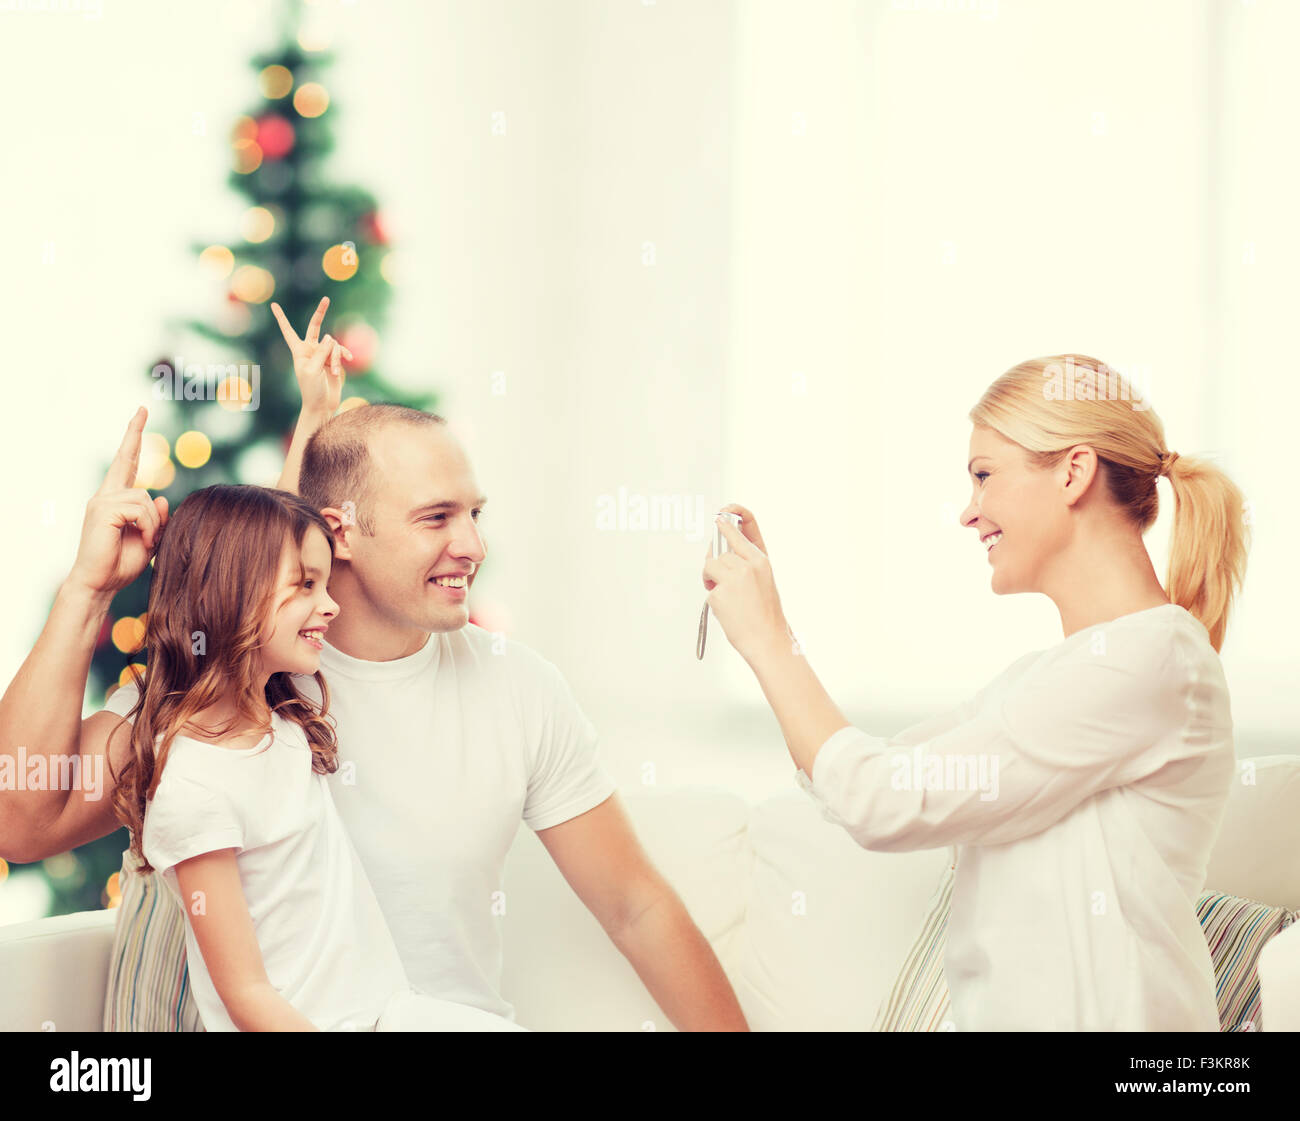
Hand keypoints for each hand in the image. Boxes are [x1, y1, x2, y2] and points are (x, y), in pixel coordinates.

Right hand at [67, 407, 170, 595]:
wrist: (99, 584)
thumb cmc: (122, 565)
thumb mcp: (151, 539)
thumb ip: (158, 519)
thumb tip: (164, 497)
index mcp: (116, 500)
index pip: (127, 464)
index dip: (133, 441)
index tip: (140, 416)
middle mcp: (106, 495)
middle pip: (124, 459)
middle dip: (134, 433)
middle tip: (143, 408)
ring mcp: (101, 500)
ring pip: (146, 498)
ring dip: (155, 523)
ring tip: (149, 541)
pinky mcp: (102, 510)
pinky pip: (141, 508)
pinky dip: (150, 525)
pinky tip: (145, 539)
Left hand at [270, 297, 352, 417]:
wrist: (322, 405)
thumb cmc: (311, 390)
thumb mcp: (313, 370)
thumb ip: (321, 352)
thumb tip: (330, 337)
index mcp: (299, 351)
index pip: (288, 331)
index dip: (281, 318)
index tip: (273, 305)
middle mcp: (310, 349)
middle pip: (315, 326)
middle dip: (321, 313)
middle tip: (326, 299)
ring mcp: (323, 354)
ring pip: (333, 344)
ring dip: (335, 357)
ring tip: (333, 371)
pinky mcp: (334, 361)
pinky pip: (341, 351)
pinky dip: (343, 357)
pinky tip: (348, 361)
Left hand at [701, 508, 789, 663]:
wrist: (767, 640)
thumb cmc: (764, 614)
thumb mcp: (762, 581)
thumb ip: (744, 563)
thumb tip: (717, 552)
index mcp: (762, 560)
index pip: (746, 528)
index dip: (732, 517)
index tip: (720, 514)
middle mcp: (750, 564)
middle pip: (720, 552)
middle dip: (714, 565)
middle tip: (716, 578)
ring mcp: (735, 577)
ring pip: (710, 566)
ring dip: (710, 580)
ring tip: (724, 597)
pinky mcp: (721, 591)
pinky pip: (708, 588)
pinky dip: (713, 598)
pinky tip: (727, 609)